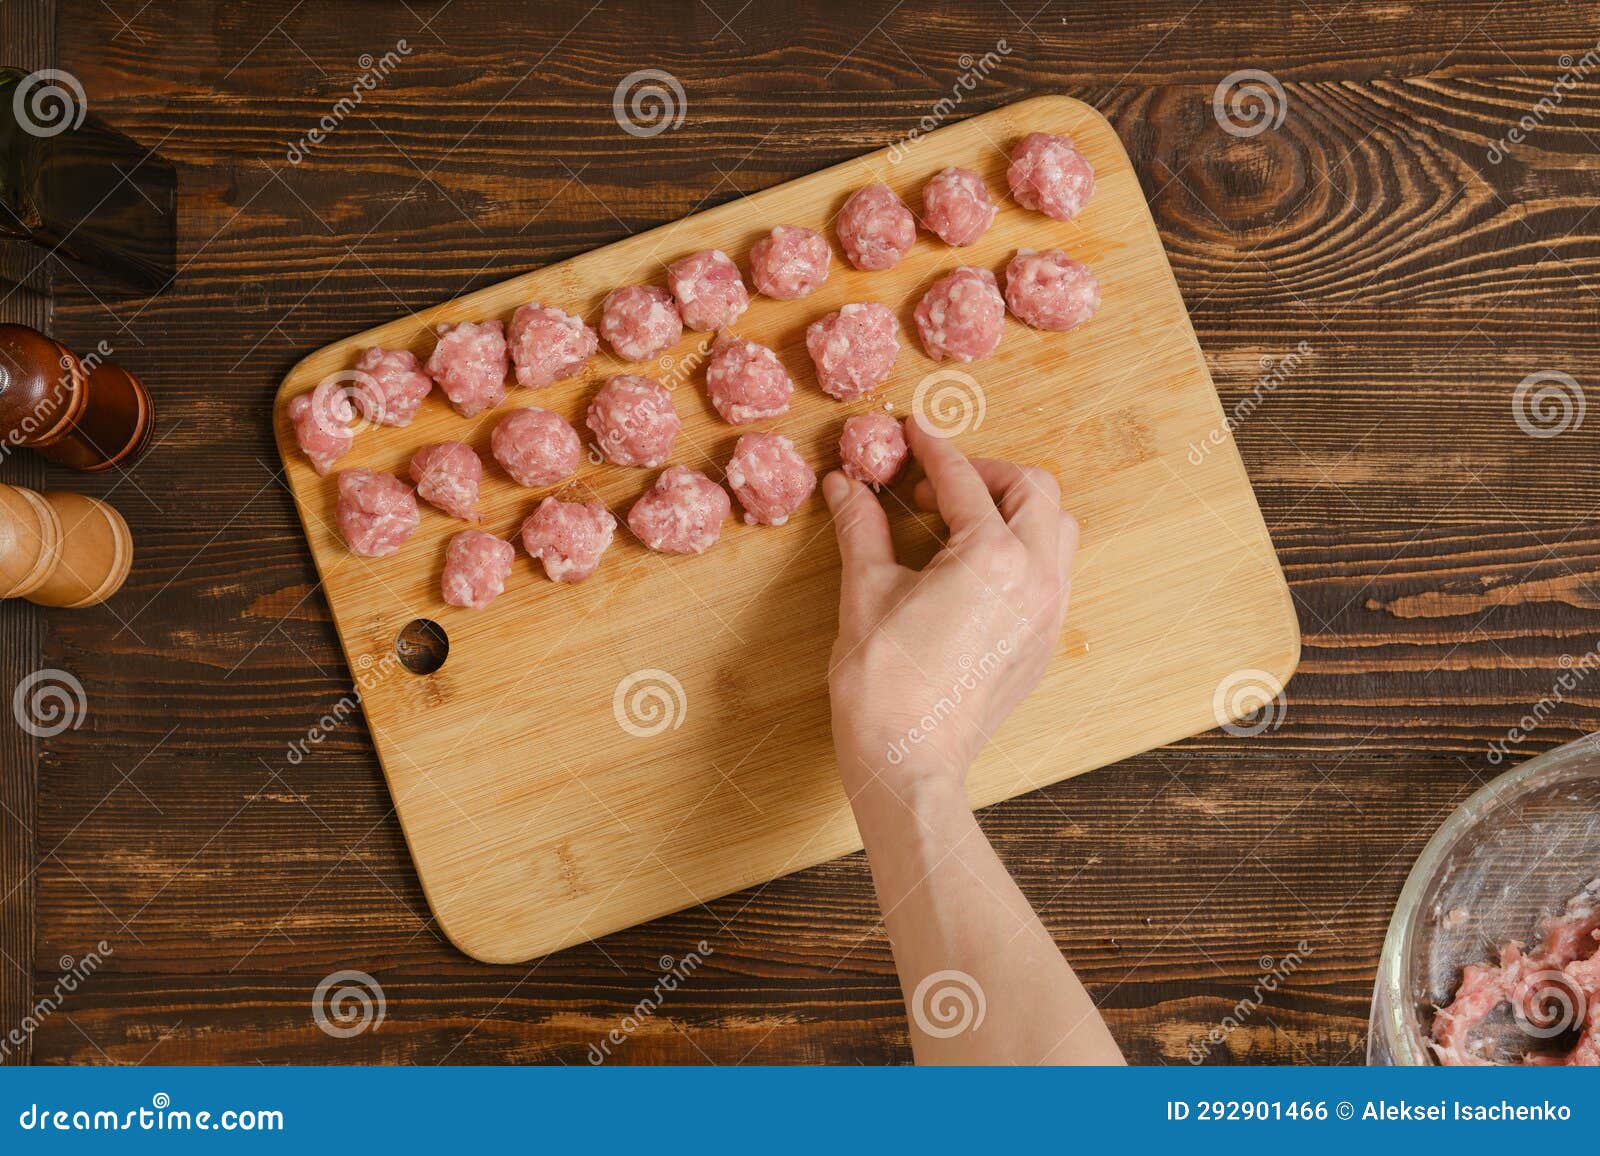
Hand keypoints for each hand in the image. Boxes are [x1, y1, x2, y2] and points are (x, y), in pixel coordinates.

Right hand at [822, 416, 1078, 803]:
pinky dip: (1025, 549)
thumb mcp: (865, 593)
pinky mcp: (1044, 641)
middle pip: (1034, 489)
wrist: (910, 761)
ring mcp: (1047, 612)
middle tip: (937, 486)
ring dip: (1015, 510)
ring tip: (961, 523)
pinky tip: (976, 567)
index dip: (932, 450)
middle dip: (987, 474)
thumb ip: (861, 528)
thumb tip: (845, 484)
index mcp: (991, 557)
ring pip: (1056, 529)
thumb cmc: (883, 685)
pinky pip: (1054, 572)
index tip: (913, 433)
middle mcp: (1034, 578)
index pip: (964, 480)